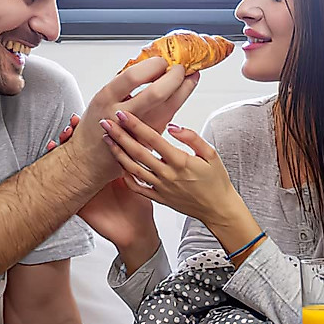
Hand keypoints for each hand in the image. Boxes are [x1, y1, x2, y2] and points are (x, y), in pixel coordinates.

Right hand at [48, 116, 159, 263]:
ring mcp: (85, 186)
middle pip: (81, 148)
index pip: (99, 143)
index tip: (92, 116)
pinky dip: (55, 170)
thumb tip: (140, 135)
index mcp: (110, 167)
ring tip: (63, 136)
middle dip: (75, 133)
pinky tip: (52, 155)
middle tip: (72, 123)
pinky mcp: (77, 200)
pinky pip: (63, 184)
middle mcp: (95, 174)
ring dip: (64, 146)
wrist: (135, 231)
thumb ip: (135, 159)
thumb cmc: (138, 206)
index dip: (95, 129)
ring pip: (70, 162)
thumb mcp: (138, 178)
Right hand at [67, 58, 198, 183]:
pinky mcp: (150, 141)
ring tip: (190, 76)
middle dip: (175, 76)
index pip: (133, 76)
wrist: (90, 157)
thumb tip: (149, 63)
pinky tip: (183, 92)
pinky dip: (180, 101)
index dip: (153, 65)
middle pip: (156, 93)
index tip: (161, 60)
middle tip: (180, 67)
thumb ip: (123, 83)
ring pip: (170, 106)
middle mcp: (122, 115)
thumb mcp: (102, 98)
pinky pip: (170, 116)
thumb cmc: (96, 125)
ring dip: (185, 88)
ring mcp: (138, 130)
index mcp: (106, 98)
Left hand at [101, 113, 241, 228]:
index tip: (123, 114)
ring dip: (118, 153)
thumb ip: (192, 138)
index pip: (153, 139)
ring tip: (107, 139)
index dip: (136, 125)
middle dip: (119, 135)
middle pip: (137, 152)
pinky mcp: (158, 198)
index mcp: (180, 162)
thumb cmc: (216, 181)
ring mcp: (160, 188)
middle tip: (105, 122)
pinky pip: (137, 187)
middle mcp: (167, 175)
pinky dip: (125, 176)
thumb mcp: (211, 155)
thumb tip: (173, 125)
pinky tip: (118, 164)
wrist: (218, 209)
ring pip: (133, 169)